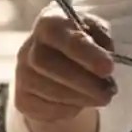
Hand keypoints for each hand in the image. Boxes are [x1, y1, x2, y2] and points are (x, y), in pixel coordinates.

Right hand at [13, 8, 116, 122]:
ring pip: (49, 90)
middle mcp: (29, 47)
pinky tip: (81, 102)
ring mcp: (22, 74)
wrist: (61, 67)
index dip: (84, 52)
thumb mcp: (97, 33)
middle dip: (82, 81)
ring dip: (81, 97)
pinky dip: (69, 108)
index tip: (108, 67)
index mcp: (49, 22)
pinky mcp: (23, 99)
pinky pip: (46, 108)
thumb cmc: (83, 45)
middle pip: (47, 63)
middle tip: (108, 91)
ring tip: (101, 97)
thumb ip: (101, 39)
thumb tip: (106, 57)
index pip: (60, 34)